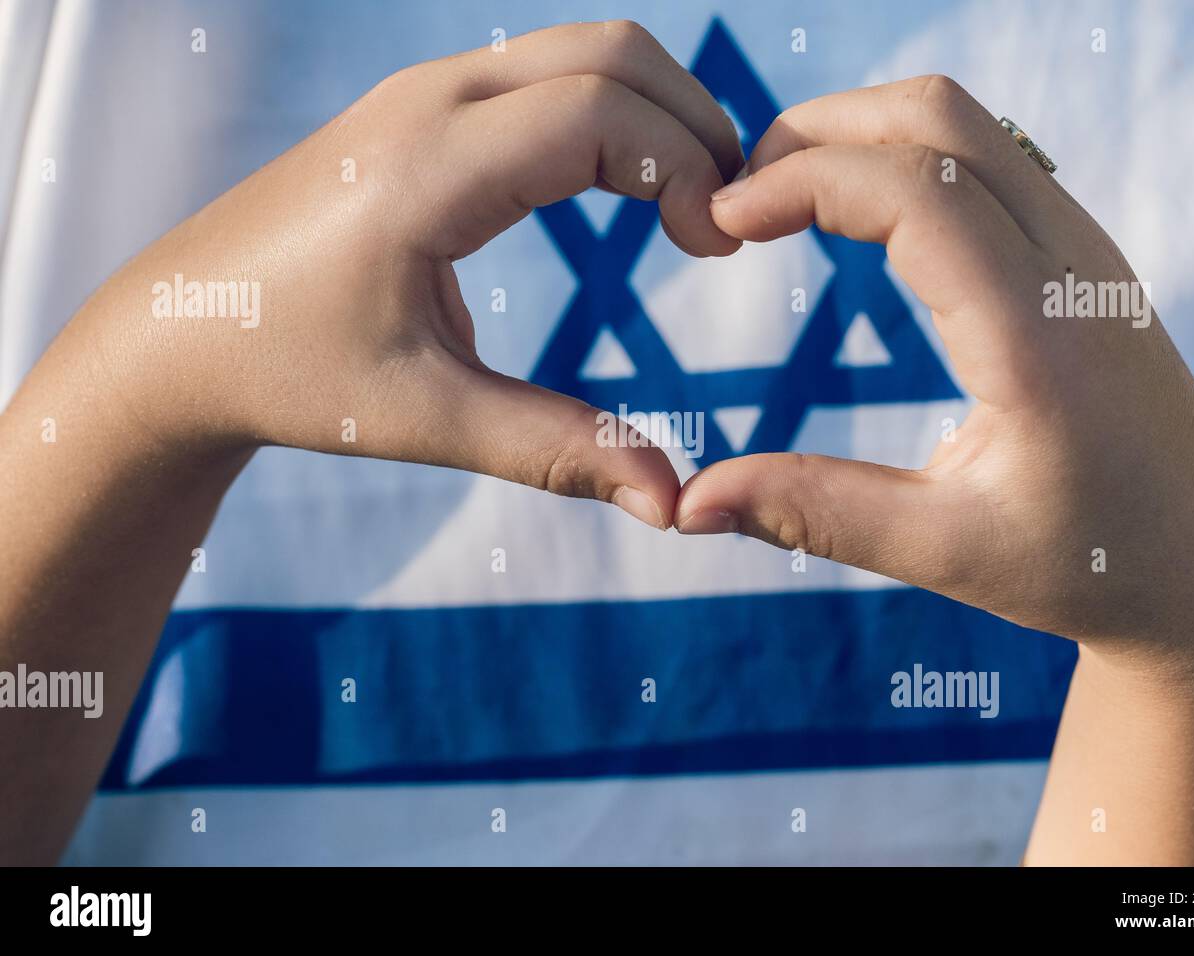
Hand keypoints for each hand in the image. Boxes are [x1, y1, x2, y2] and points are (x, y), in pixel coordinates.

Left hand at [76, 20, 743, 528]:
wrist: (180, 332)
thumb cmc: (289, 371)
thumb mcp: (424, 415)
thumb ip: (555, 448)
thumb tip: (671, 502)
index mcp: (426, 166)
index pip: (600, 112)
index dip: (688, 166)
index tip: (719, 248)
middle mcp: (428, 102)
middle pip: (612, 52)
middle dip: (696, 123)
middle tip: (726, 225)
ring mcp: (422, 94)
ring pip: (583, 52)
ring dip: (658, 114)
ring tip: (691, 212)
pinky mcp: (423, 110)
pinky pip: (546, 77)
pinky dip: (613, 115)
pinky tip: (628, 190)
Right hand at [680, 76, 1193, 664]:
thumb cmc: (1087, 564)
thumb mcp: (945, 552)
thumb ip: (814, 515)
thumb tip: (691, 506)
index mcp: (1038, 336)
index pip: (914, 192)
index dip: (801, 181)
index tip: (722, 220)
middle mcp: (1071, 268)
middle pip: (937, 120)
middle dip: (820, 130)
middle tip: (737, 196)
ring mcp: (1082, 251)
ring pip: (964, 125)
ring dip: (861, 136)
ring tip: (780, 199)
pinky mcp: (1078, 257)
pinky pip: (986, 158)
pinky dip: (902, 158)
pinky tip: (853, 218)